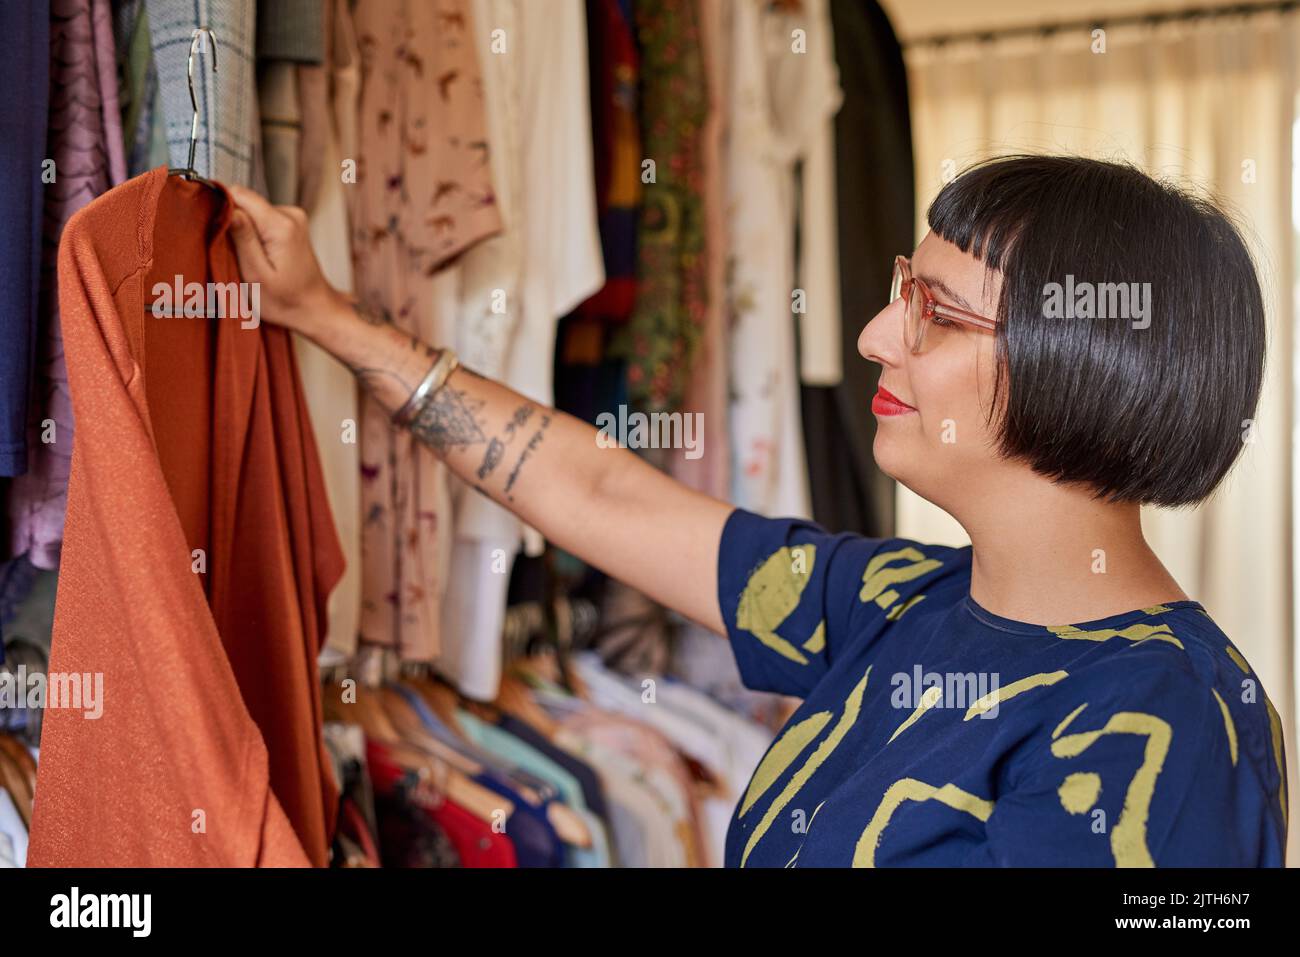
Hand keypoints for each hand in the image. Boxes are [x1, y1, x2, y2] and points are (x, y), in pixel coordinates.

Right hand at [227, 183, 343, 335]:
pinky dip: (254, 235)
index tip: (220, 235)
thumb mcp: (256, 274)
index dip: (223, 209)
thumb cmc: (286, 300)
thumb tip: (227, 206)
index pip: (239, 194)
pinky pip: (261, 219)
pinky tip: (259, 256)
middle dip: (233, 225)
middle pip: (245, 202)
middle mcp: (291, 214)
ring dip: (244, 232)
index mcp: (281, 225)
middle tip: (238, 255)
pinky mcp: (291, 223)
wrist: (314, 308)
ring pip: (251, 211)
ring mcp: (293, 217)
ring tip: (251, 259)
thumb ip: (242, 238)